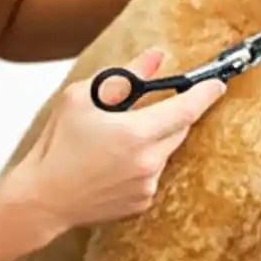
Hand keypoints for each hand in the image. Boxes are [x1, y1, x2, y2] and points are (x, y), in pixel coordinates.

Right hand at [2, 48, 226, 232]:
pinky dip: (142, 164)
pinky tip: (112, 165)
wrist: (43, 198)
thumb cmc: (57, 144)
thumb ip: (125, 77)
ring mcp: (148, 186)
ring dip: (153, 141)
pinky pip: (154, 175)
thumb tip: (155, 57)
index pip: (186, 108)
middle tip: (145, 110)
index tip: (217, 84)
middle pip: (180, 129)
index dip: (206, 94)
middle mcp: (148, 162)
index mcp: (135, 132)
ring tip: (114, 143)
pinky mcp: (143, 203)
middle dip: (171, 115)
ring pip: (166, 152)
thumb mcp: (82, 98)